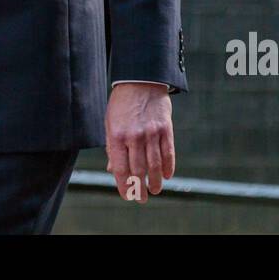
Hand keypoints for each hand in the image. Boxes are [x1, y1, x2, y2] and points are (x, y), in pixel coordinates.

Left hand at [104, 83, 174, 202]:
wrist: (140, 80)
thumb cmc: (121, 104)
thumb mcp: (110, 123)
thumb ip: (112, 147)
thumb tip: (113, 170)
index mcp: (117, 136)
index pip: (120, 168)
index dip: (124, 186)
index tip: (127, 196)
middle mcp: (134, 136)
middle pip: (138, 170)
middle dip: (140, 188)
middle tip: (141, 199)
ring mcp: (151, 133)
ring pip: (155, 165)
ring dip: (155, 181)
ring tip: (155, 191)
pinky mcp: (165, 129)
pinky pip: (168, 153)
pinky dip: (168, 167)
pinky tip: (167, 176)